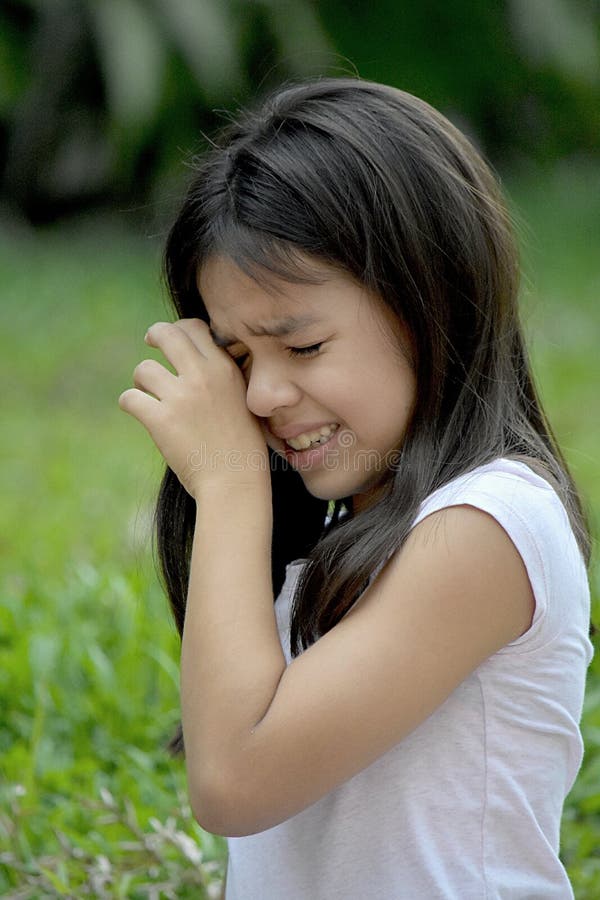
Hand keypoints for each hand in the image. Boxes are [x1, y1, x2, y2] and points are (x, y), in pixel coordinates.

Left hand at [119, 319, 268, 498]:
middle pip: (166, 334)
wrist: (235, 482)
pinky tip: (138, 412)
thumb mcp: (245, 403)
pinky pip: (130, 398)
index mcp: (225, 369)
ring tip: (149, 395)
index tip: (173, 341)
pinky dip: (130, 404)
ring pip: (143, 369)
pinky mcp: (160, 420)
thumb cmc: (243, 448)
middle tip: (150, 345)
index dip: (179, 330)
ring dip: (142, 381)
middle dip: (154, 336)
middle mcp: (202, 376)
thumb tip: (201, 364)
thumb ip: (225, 379)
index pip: (194, 328)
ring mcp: (180, 397)